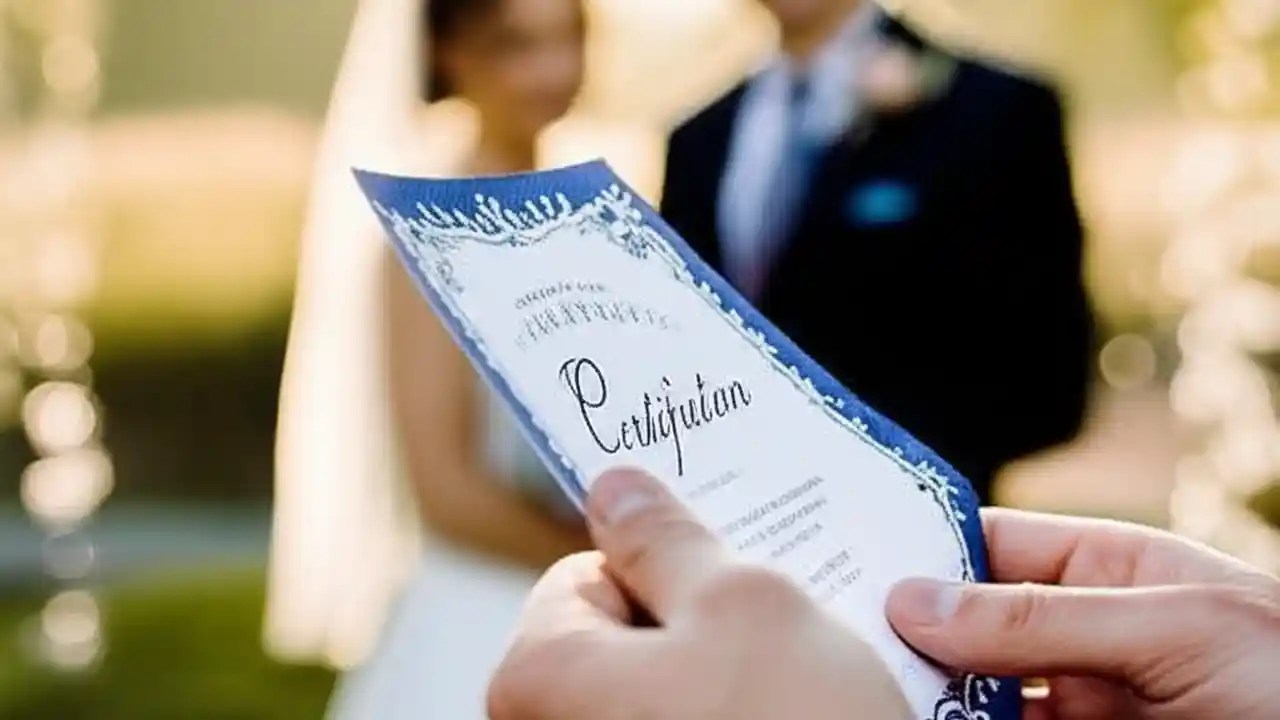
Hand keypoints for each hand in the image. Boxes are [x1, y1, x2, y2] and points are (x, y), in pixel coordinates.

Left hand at [488, 468, 910, 719]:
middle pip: (621, 641)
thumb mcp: (741, 602)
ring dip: (726, 687)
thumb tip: (614, 488)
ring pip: (660, 698)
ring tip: (792, 697)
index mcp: (537, 676)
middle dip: (699, 631)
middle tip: (771, 641)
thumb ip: (665, 538)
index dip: (662, 568)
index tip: (726, 581)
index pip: (584, 574)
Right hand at [887, 509, 1279, 718]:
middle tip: (840, 634)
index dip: (926, 549)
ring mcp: (1090, 705)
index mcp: (1115, 570)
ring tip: (868, 687)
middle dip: (915, 630)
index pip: (997, 546)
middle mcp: (1091, 636)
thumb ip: (1043, 618)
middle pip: (976, 627)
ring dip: (930, 694)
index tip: (850, 561)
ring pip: (982, 696)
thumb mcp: (1175, 628)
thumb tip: (918, 601)